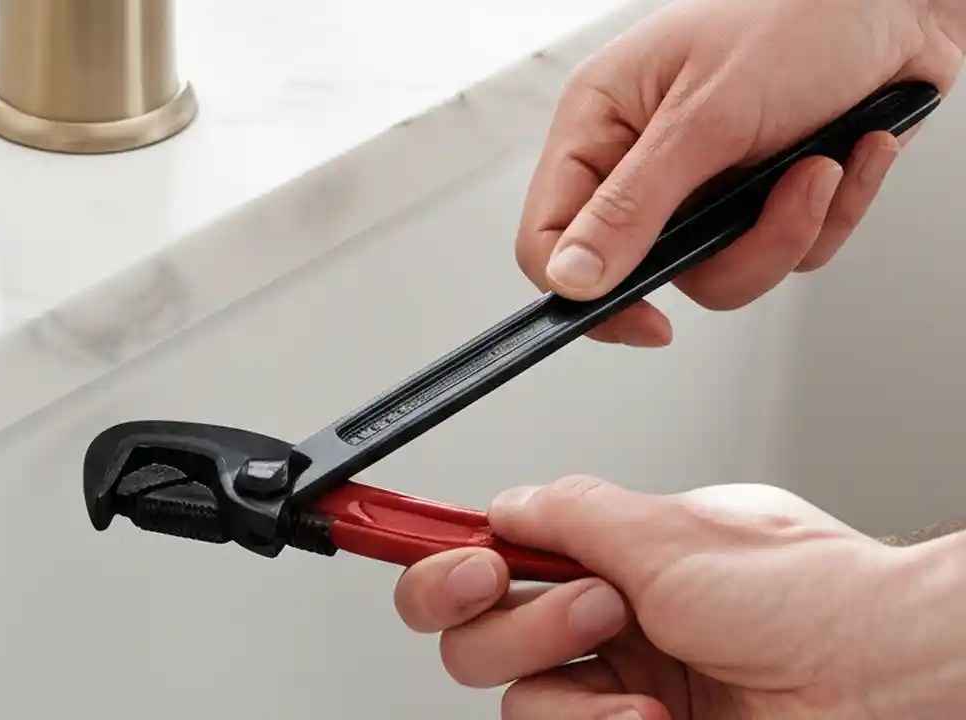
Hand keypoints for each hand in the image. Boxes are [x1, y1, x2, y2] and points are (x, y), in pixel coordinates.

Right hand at [392, 478, 962, 718]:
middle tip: (555, 597)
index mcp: (610, 555)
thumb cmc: (813, 596)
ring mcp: (617, 688)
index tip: (393, 544)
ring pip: (508, 691)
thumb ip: (568, 512)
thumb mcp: (671, 530)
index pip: (494, 551)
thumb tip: (502, 505)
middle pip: (475, 628)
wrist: (886, 681)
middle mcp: (605, 620)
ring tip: (628, 651)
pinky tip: (648, 714)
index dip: (439, 554)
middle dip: (502, 615)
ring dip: (559, 671)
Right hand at [516, 0, 965, 346]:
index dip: (585, 292)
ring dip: (791, 229)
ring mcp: (703, 186)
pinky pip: (783, 254)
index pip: (549, 238)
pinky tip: (848, 157)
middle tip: (776, 199)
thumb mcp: (705, 115)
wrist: (898, 2)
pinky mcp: (759, 199)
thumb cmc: (796, 15)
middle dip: (733, 251)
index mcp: (600, 124)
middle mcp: (643, 161)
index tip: (643, 320)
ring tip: (826, 163)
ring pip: (721, 274)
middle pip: (647, 273)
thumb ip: (633, 207)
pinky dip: (830, 213)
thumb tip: (573, 278)